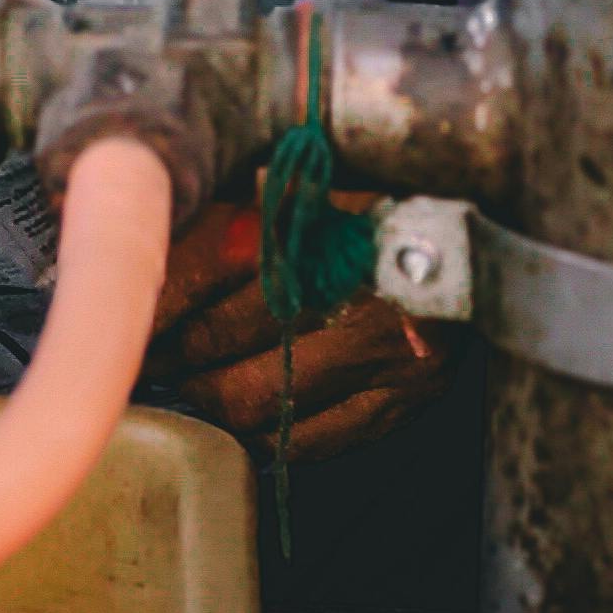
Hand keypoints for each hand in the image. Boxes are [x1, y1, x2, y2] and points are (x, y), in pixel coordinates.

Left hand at [139, 194, 451, 463]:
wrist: (486, 229)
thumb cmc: (389, 192)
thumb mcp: (313, 173)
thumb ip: (240, 199)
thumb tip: (153, 223)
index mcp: (327, 216)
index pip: (210, 263)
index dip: (159, 297)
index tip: (127, 312)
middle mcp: (355, 286)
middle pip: (228, 339)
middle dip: (174, 352)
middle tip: (148, 354)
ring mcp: (386, 350)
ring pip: (266, 400)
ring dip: (212, 399)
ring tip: (189, 386)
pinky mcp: (409, 395)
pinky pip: (318, 439)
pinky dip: (270, 437)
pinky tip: (246, 422)